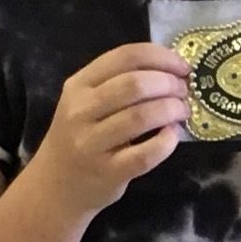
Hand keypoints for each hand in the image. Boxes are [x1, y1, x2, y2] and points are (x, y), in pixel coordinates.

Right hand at [26, 42, 189, 219]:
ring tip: (182, 112)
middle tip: (184, 92)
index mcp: (79, 84)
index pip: (126, 56)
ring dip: (172, 110)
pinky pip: (145, 154)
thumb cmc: (81, 135)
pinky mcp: (108, 172)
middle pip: (135, 84)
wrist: (56, 184)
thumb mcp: (86, 101)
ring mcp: (92, 143)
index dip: (162, 58)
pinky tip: (172, 136)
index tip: (182, 67)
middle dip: (170, 84)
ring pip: (141, 116)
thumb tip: (172, 70)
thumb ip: (119, 82)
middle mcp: (81, 110)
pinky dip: (167, 142)